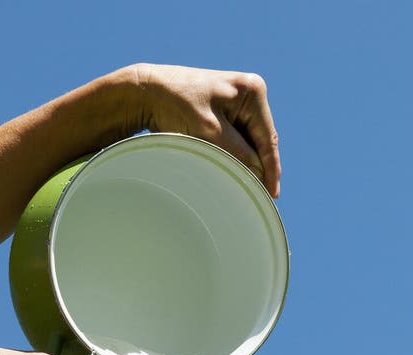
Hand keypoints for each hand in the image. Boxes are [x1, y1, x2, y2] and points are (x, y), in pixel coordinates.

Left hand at [133, 64, 280, 197]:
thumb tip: (259, 175)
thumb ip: (237, 153)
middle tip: (259, 199)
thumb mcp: (209, 132)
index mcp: (252, 91)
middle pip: (260, 141)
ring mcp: (237, 103)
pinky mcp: (225, 112)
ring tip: (243, 188)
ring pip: (248, 143)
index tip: (273, 195)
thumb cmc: (176, 105)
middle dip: (258, 167)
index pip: (268, 138)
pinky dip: (233, 156)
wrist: (147, 91)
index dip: (271, 169)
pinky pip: (235, 141)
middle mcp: (249, 94)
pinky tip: (229, 172)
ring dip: (244, 163)